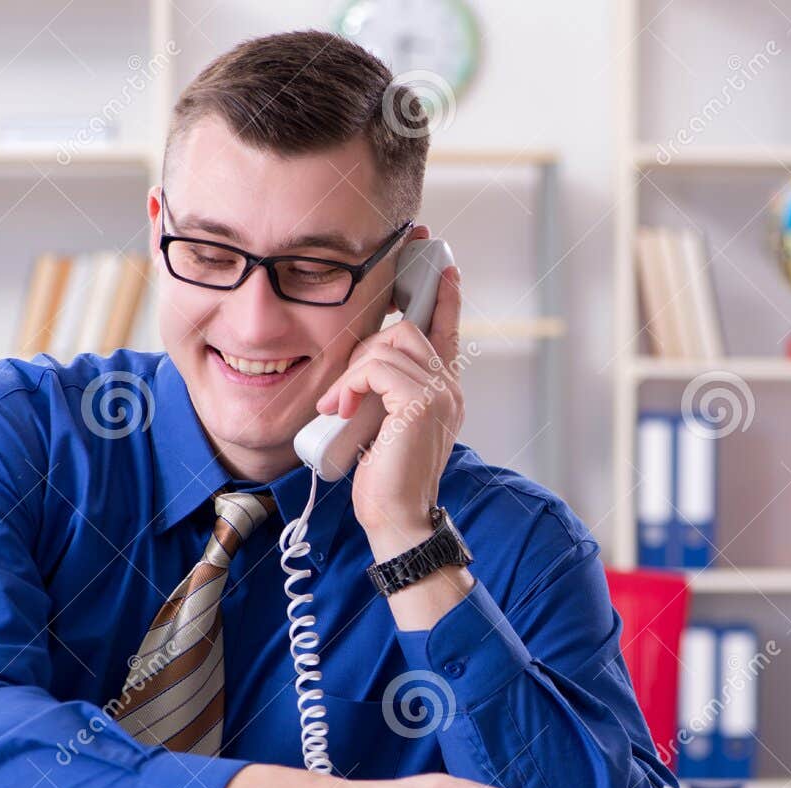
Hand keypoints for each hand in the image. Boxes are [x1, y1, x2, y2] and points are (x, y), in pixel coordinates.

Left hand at [317, 233, 462, 559]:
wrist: (396, 519)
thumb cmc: (384, 480)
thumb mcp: (382, 424)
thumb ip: (384, 393)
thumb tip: (362, 368)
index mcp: (445, 391)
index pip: (447, 329)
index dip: (444, 295)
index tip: (442, 265)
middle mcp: (450, 387)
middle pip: (407, 328)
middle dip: (366, 347)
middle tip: (344, 389)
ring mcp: (441, 393)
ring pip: (389, 343)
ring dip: (352, 371)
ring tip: (340, 405)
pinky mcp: (422, 403)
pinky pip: (377, 367)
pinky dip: (350, 384)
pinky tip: (342, 410)